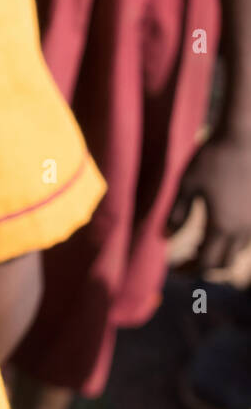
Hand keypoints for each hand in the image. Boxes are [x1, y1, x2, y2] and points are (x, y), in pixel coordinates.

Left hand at [170, 128, 250, 283]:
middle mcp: (243, 230)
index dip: (189, 270)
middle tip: (183, 261)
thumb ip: (176, 213)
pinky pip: (245, 238)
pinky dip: (229, 242)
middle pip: (223, 263)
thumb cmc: (211, 159)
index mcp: (222, 226)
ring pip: (237, 252)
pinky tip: (215, 230)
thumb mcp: (186, 185)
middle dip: (203, 266)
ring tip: (197, 246)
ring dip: (217, 254)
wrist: (243, 138)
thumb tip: (165, 237)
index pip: (206, 263)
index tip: (174, 269)